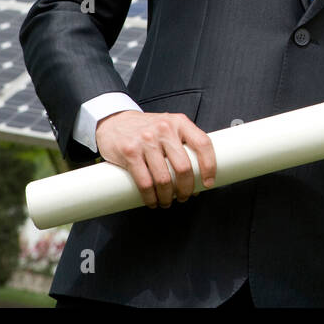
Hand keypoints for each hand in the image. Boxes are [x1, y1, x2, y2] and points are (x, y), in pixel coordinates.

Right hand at [95, 111, 216, 208]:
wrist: (114, 122)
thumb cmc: (147, 128)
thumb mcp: (169, 126)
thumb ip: (183, 143)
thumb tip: (198, 175)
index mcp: (180, 122)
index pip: (203, 144)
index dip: (209, 166)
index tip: (208, 182)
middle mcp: (165, 129)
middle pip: (184, 167)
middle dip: (186, 188)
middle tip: (185, 196)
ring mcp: (146, 140)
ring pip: (164, 179)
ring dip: (168, 197)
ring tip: (167, 201)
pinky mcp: (130, 152)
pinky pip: (145, 182)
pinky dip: (150, 198)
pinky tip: (153, 201)